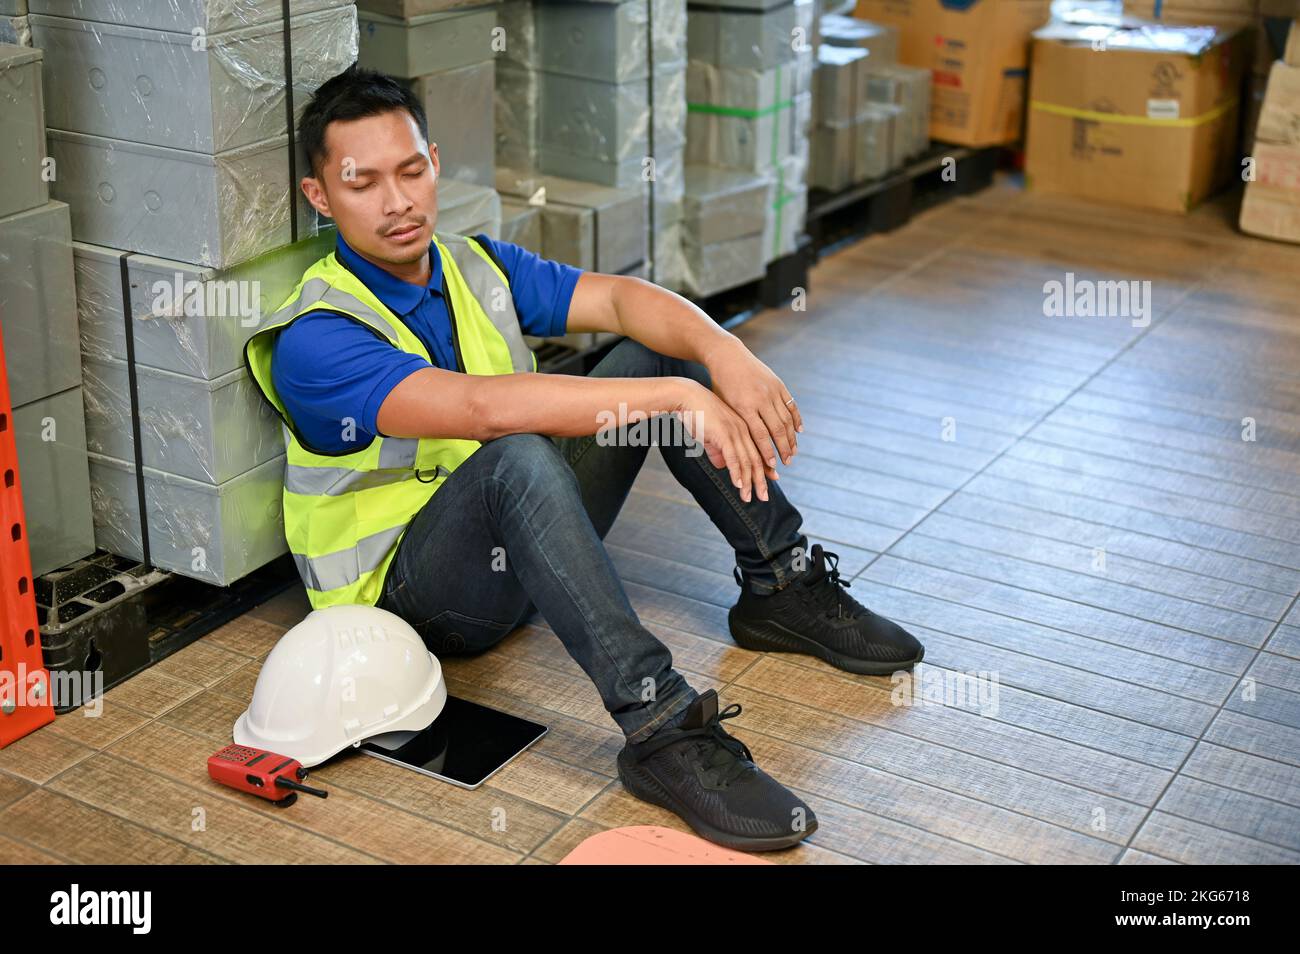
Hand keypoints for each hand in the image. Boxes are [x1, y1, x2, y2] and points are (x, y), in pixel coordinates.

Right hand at [672, 379, 774, 502]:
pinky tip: (738, 485)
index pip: (757, 450)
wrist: (686, 397)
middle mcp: (743, 429)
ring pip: (746, 461)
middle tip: (764, 497)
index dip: (766, 466)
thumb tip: (721, 465)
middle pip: (756, 459)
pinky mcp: (724, 434)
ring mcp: (735, 431)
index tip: (772, 479)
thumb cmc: (696, 415)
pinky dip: (737, 472)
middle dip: (761, 480)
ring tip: (748, 497)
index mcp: (743, 427)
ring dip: (748, 482)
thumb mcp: (710, 435)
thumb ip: (717, 450)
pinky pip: (733, 457)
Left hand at [703, 337, 803, 469]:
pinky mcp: (779, 384)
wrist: (727, 356)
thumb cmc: (720, 386)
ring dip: (792, 437)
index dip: (768, 451)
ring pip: (786, 419)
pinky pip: (791, 405)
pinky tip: (799, 431)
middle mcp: (760, 398)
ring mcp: (772, 390)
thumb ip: (734, 426)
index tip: (773, 465)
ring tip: (793, 452)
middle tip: (787, 463)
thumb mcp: (723, 406)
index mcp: (744, 406)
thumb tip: (737, 453)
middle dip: (783, 448)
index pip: (760, 435)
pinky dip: (796, 419)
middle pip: (777, 429)